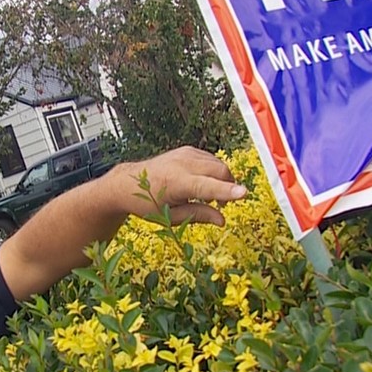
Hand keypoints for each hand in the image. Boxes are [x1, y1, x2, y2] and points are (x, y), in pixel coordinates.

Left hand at [111, 146, 247, 226]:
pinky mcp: (187, 150)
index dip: (226, 191)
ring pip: (218, 164)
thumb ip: (198, 216)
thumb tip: (222, 221)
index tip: (244, 194)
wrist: (128, 183)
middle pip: (220, 171)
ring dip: (223, 180)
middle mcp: (182, 164)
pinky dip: (214, 172)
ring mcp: (185, 154)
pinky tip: (203, 184)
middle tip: (221, 205)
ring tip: (209, 198)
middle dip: (229, 187)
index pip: (207, 186)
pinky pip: (210, 160)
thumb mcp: (171, 216)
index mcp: (176, 182)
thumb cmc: (148, 203)